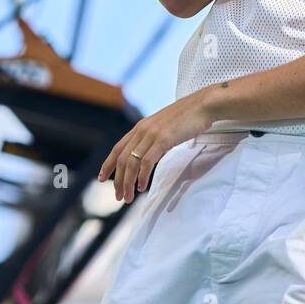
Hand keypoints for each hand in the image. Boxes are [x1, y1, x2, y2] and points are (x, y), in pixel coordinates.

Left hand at [97, 91, 215, 201]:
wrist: (203, 105)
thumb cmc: (188, 117)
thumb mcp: (165, 127)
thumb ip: (154, 138)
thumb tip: (151, 153)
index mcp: (140, 127)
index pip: (117, 148)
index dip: (107, 164)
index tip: (101, 178)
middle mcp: (142, 130)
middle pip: (122, 159)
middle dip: (118, 181)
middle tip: (119, 196)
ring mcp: (151, 134)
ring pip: (131, 163)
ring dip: (128, 183)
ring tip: (128, 198)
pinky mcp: (163, 139)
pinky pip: (147, 162)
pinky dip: (142, 176)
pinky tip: (142, 187)